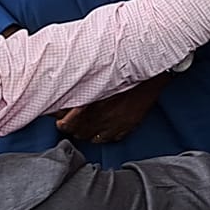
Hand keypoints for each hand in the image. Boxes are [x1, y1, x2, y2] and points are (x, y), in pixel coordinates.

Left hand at [56, 74, 170, 143]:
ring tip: (86, 126)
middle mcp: (103, 117)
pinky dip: (106, 136)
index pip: (69, 124)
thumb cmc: (124, 71)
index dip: (62, 122)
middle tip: (70, 123)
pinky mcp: (129, 125)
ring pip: (95, 138)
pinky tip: (103, 129)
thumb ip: (80, 90)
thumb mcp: (97, 78)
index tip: (60, 120)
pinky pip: (113, 138)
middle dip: (73, 129)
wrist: (150, 72)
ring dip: (88, 133)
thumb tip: (65, 101)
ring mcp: (117, 123)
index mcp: (92, 105)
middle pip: (80, 133)